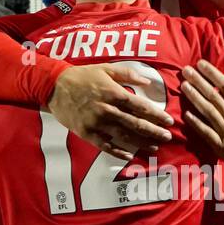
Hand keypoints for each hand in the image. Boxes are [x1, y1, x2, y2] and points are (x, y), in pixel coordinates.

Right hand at [48, 64, 173, 160]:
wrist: (55, 87)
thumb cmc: (83, 76)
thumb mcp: (106, 69)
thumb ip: (128, 74)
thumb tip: (148, 83)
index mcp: (113, 93)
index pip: (140, 106)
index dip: (156, 114)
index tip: (168, 121)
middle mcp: (107, 109)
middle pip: (135, 123)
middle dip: (154, 131)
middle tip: (168, 137)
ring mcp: (96, 123)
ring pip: (123, 136)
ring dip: (141, 143)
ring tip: (155, 148)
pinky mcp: (87, 133)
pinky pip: (105, 145)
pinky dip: (118, 151)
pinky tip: (130, 155)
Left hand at [181, 61, 223, 169]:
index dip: (212, 74)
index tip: (201, 64)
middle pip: (214, 96)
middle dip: (199, 82)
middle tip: (186, 70)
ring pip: (208, 111)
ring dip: (195, 98)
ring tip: (184, 86)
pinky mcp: (219, 144)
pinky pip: (206, 132)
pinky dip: (196, 123)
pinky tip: (186, 113)